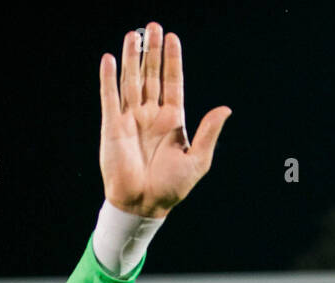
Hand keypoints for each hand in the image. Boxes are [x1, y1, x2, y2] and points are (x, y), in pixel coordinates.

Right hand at [99, 22, 230, 218]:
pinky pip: (110, 97)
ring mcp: (131, 119)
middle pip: (152, 75)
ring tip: (133, 35)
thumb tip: (225, 109)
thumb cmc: (172, 187)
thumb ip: (209, 132)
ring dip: (131, 58)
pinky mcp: (112, 126)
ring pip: (131, 81)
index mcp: (173, 120)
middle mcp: (152, 115)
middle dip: (152, 51)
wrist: (143, 204)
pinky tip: (110, 59)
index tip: (172, 37)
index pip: (173, 82)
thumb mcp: (197, 160)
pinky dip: (108, 78)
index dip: (172, 60)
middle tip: (153, 26)